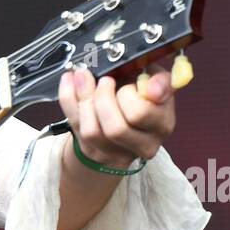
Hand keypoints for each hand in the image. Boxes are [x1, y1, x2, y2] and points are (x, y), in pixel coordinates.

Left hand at [57, 63, 176, 168]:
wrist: (125, 118)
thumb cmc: (141, 95)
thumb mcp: (156, 82)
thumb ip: (159, 81)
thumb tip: (154, 87)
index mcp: (161, 124)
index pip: (141, 114)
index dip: (129, 96)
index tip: (127, 81)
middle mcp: (142, 144)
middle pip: (116, 128)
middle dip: (104, 98)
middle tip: (105, 81)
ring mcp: (114, 152)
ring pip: (92, 131)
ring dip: (84, 99)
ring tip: (84, 77)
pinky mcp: (92, 150)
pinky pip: (75, 125)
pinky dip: (68, 99)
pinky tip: (69, 81)